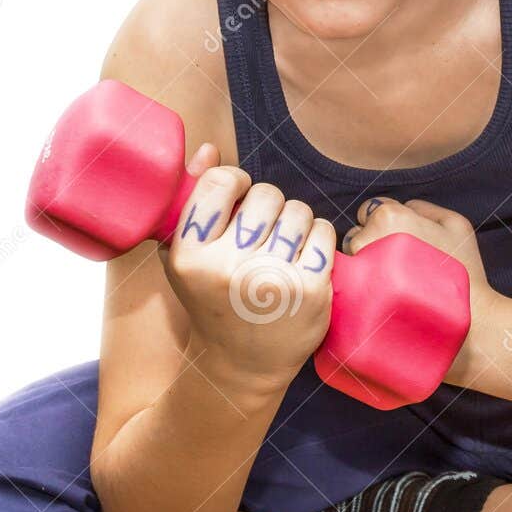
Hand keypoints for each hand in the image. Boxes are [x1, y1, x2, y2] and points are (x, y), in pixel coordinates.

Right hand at [162, 154, 337, 388]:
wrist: (243, 363)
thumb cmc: (213, 300)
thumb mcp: (187, 256)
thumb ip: (195, 199)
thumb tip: (210, 149)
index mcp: (192, 255)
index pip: (221, 182)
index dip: (235, 183)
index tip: (237, 202)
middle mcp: (230, 267)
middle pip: (266, 194)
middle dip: (267, 207)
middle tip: (261, 235)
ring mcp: (273, 279)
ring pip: (299, 210)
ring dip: (294, 222)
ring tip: (280, 248)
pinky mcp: (310, 288)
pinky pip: (324, 230)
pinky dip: (317, 238)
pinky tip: (301, 258)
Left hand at [342, 196, 503, 384]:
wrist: (467, 321)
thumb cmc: (464, 271)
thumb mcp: (456, 224)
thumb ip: (424, 208)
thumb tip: (405, 206)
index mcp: (387, 216)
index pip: (369, 210)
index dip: (385, 224)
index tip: (402, 243)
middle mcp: (364, 238)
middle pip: (357, 234)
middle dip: (372, 245)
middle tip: (400, 266)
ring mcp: (355, 271)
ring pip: (350, 262)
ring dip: (365, 268)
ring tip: (394, 286)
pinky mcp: (352, 300)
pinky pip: (350, 289)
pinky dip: (361, 292)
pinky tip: (384, 301)